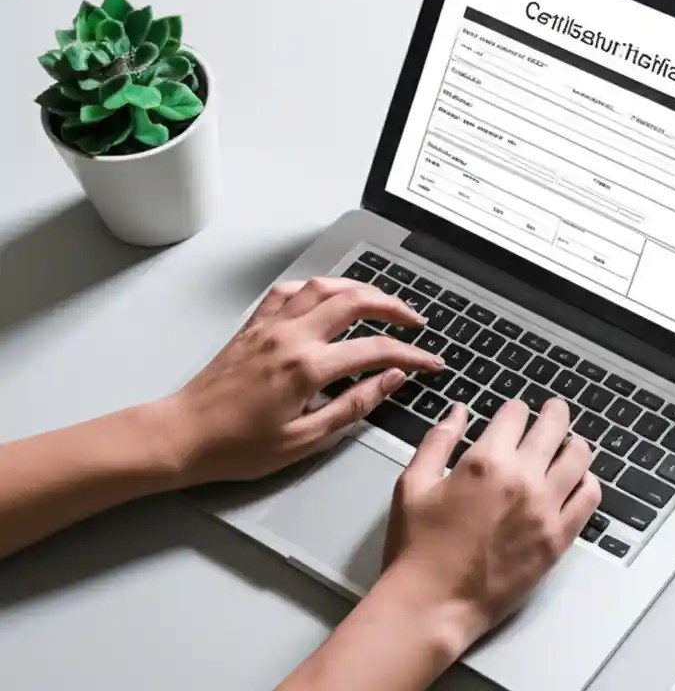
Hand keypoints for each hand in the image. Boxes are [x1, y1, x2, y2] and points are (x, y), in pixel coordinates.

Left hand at [162, 277, 445, 484]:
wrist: (184, 435)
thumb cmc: (239, 447)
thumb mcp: (306, 438)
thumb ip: (354, 405)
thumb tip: (390, 380)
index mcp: (308, 368)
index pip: (375, 350)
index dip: (411, 354)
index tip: (429, 362)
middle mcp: (291, 337)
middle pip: (355, 302)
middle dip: (393, 307)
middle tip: (414, 321)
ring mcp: (270, 327)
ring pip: (324, 287)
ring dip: (359, 288)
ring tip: (380, 301)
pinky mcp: (253, 326)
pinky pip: (289, 292)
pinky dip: (316, 288)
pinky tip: (327, 296)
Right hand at [379, 397, 601, 641]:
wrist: (432, 604)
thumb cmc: (416, 547)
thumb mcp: (413, 484)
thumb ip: (437, 441)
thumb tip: (459, 411)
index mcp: (485, 461)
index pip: (515, 415)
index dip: (516, 409)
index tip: (517, 412)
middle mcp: (521, 479)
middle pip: (553, 427)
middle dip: (555, 412)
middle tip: (555, 409)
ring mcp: (545, 509)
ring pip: (578, 459)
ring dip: (574, 444)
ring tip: (571, 443)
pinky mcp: (558, 539)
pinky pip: (588, 499)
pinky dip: (588, 483)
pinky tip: (580, 480)